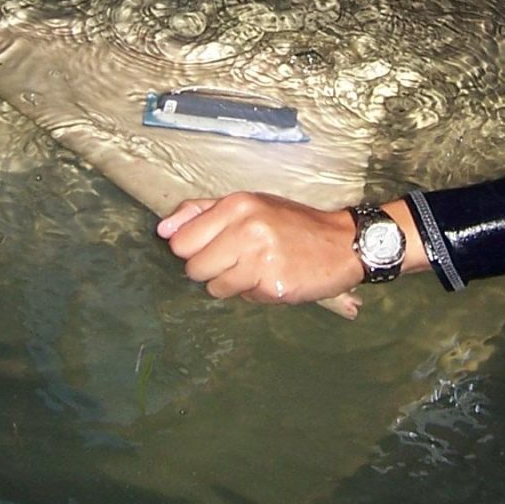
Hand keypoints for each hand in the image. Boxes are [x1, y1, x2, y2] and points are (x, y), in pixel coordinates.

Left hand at [157, 192, 365, 312]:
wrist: (342, 243)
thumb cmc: (291, 223)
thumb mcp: (250, 205)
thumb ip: (202, 212)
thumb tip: (162, 229)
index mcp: (237, 205)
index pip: (181, 242)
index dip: (193, 250)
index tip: (213, 247)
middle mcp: (246, 229)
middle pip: (193, 268)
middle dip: (210, 269)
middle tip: (237, 259)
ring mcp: (260, 259)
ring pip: (215, 287)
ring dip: (232, 283)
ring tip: (257, 267)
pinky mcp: (273, 285)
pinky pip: (243, 298)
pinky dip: (254, 292)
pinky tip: (273, 277)